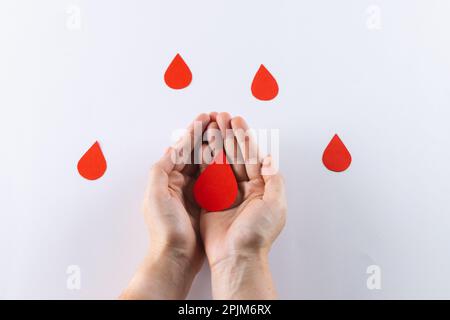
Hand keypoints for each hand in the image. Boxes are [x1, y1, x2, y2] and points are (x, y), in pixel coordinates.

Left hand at [121, 113, 210, 298]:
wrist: (176, 257)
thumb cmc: (165, 229)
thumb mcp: (155, 196)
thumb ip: (160, 170)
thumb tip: (173, 148)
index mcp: (167, 179)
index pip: (181, 150)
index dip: (192, 133)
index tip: (204, 118)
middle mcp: (180, 183)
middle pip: (194, 153)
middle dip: (206, 135)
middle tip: (218, 119)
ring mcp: (193, 192)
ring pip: (206, 164)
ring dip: (215, 147)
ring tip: (226, 131)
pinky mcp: (205, 202)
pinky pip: (215, 179)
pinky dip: (222, 166)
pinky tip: (231, 156)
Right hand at [200, 113, 286, 298]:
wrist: (236, 257)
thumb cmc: (258, 234)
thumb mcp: (275, 205)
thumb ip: (274, 179)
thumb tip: (269, 158)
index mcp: (261, 188)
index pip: (251, 156)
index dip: (244, 137)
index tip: (236, 120)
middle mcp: (244, 189)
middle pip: (235, 156)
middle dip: (228, 135)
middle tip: (220, 116)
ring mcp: (227, 194)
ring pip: (220, 163)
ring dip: (215, 144)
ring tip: (210, 125)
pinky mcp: (211, 201)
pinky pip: (207, 177)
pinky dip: (204, 161)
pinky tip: (201, 146)